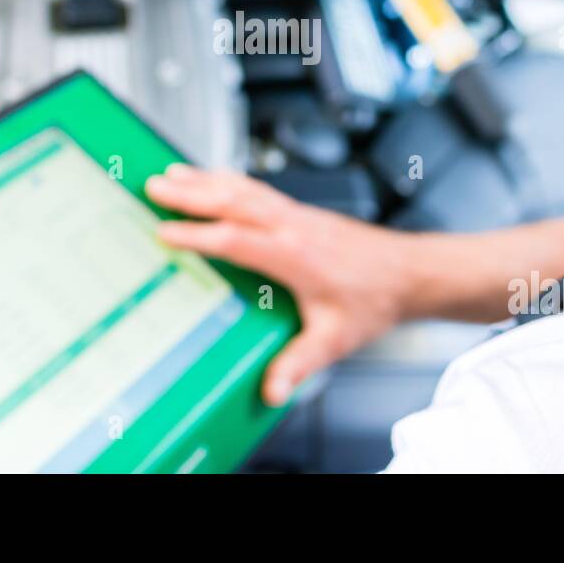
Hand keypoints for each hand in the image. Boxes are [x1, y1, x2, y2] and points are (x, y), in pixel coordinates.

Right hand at [145, 164, 414, 406]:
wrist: (410, 272)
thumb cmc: (374, 301)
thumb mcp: (334, 338)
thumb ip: (299, 363)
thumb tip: (271, 391)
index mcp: (294, 254)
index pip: (235, 239)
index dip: (197, 235)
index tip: (163, 233)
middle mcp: (292, 226)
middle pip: (233, 201)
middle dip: (190, 193)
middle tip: (152, 185)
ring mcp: (297, 215)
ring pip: (244, 189)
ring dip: (206, 180)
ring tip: (172, 173)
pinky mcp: (302, 212)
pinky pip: (258, 190)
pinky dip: (230, 180)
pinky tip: (216, 178)